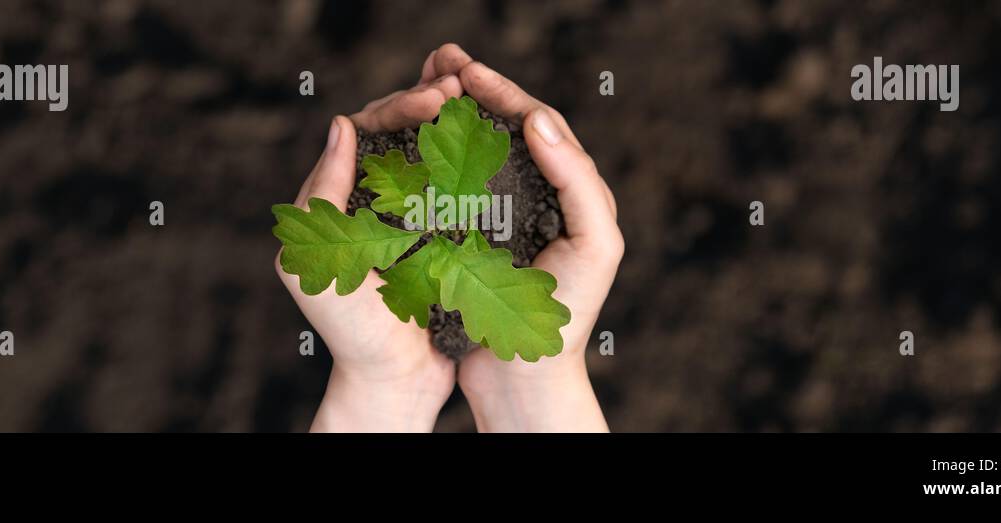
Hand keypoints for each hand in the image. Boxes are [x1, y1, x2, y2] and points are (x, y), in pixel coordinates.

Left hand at [276, 49, 463, 431]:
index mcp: (339, 200)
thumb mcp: (314, 263)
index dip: (399, 107)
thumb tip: (342, 125)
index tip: (435, 98)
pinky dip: (472, 165)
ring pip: (431, 155)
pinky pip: (457, 190)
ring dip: (453, 127)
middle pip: (401, 135)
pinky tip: (493, 148)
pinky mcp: (444, 239)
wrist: (394, 382)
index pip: (366, 133)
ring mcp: (411, 219)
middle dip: (428, 105)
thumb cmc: (349, 331)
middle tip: (461, 88)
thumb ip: (321, 197)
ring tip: (478, 105)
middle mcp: (374, 202)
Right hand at [430, 45, 623, 431]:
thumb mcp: (593, 244)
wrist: (528, 377)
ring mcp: (502, 217)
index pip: (540, 123)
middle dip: (474, 90)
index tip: (468, 71)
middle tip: (440, 61)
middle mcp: (537, 196)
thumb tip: (540, 118)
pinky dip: (430, 159)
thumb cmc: (567, 315)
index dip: (505, 91)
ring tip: (422, 89)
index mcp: (570, 190)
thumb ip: (578, 179)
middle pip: (506, 127)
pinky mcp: (470, 240)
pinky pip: (450, 188)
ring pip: (475, 150)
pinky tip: (407, 145)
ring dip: (450, 117)